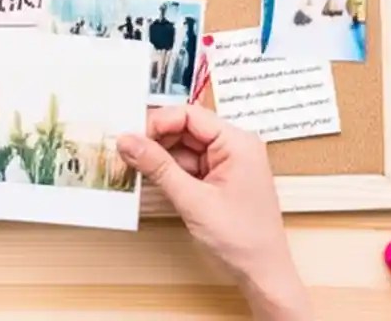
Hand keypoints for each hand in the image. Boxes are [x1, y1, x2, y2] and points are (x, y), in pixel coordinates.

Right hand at [118, 106, 311, 320]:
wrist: (263, 275)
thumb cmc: (242, 239)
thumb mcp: (193, 200)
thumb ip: (158, 167)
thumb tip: (128, 141)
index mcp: (238, 142)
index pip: (190, 115)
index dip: (158, 122)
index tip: (132, 137)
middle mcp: (235, 147)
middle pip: (185, 129)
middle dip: (156, 141)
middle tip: (127, 153)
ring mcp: (228, 163)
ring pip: (184, 148)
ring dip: (161, 158)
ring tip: (136, 169)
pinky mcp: (220, 179)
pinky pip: (189, 165)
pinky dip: (170, 172)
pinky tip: (153, 181)